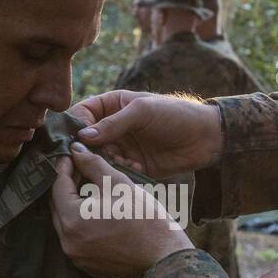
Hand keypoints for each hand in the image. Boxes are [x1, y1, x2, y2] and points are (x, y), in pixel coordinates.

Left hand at [50, 142, 193, 277]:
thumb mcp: (119, 184)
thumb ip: (93, 165)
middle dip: (67, 186)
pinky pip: (76, 238)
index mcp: (73, 220)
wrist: (164, 256)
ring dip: (73, 205)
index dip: (64, 167)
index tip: (70, 156)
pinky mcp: (86, 264)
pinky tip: (96, 212)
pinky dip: (81, 224)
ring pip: (66, 223)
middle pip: (58, 206)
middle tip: (80, 170)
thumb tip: (77, 151)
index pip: (58, 187)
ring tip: (89, 189)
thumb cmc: (146, 219)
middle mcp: (68, 242)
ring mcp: (76, 256)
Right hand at [69, 90, 222, 177]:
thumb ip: (113, 124)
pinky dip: (121, 172)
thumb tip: (83, 136)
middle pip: (86, 139)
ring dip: (103, 163)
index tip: (73, 138)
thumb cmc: (174, 114)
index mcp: (112, 105)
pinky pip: (116, 172)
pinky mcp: (133, 166)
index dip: (75, 125)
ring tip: (118, 162)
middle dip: (86, 149)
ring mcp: (122, 147)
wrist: (205, 137)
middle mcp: (113, 127)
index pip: (83, 113)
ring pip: (99, 158)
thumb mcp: (142, 112)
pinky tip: (135, 168)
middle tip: (89, 157)